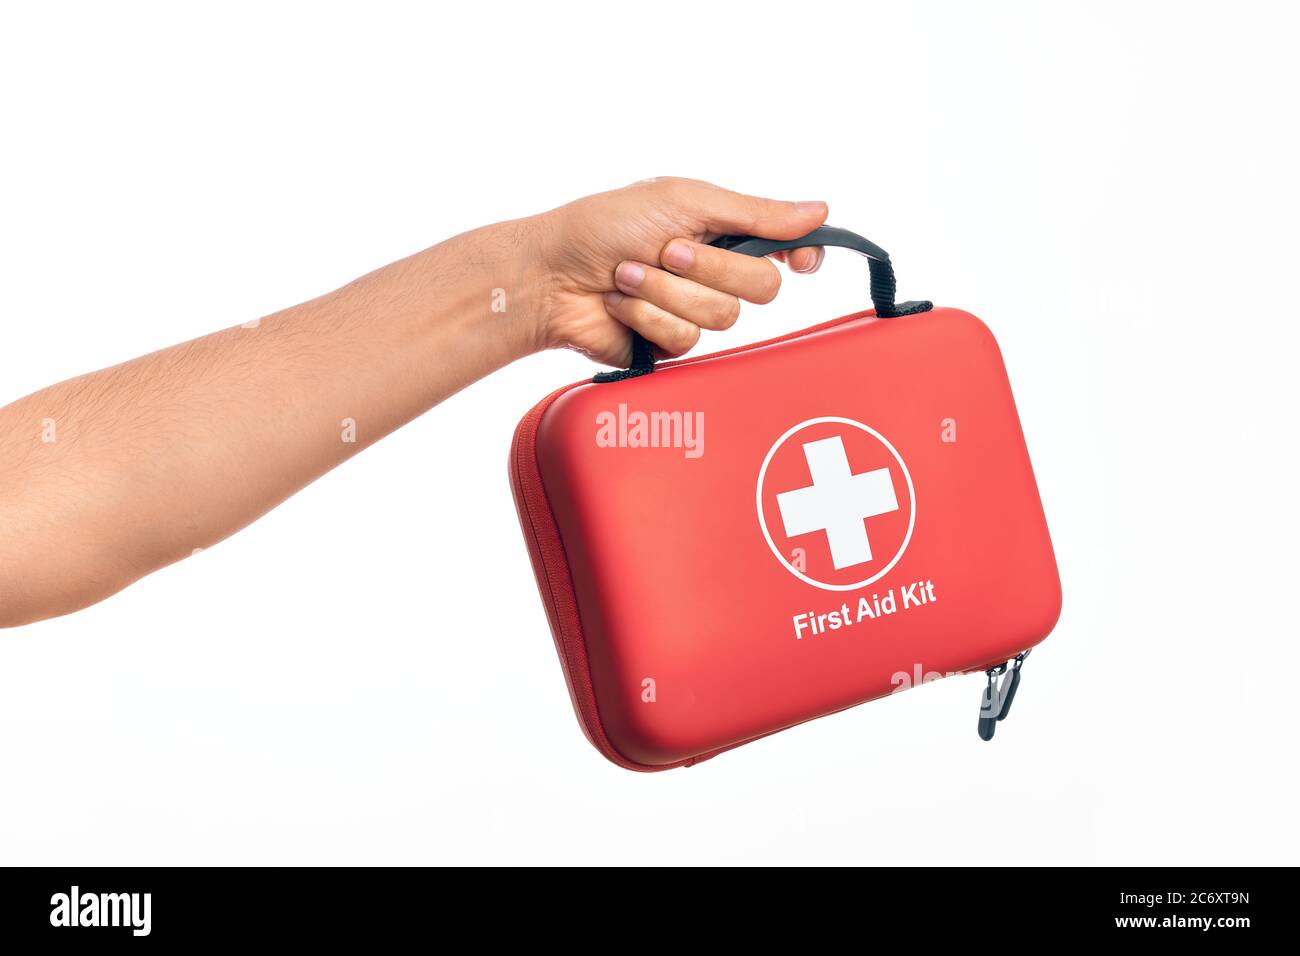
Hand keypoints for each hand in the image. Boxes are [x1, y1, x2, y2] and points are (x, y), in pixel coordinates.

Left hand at [529, 177, 827, 365]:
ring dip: (667, 291)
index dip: (799, 257)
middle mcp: (714, 273)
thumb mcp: (683, 201)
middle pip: (762, 288)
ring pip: (722, 318)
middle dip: (710, 268)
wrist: (550, 276)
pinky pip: (686, 341)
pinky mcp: (669, 346)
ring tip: (627, 274)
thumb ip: (754, 212)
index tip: (796, 261)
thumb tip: (819, 210)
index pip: (786, 250)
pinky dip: (647, 316)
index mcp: (722, 231)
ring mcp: (693, 312)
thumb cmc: (604, 225)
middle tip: (667, 250)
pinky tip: (620, 303)